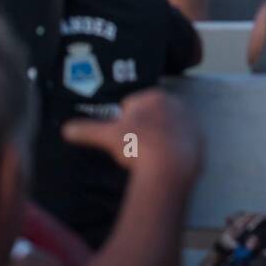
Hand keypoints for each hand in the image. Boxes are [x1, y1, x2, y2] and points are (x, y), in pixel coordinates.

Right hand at [62, 88, 201, 184]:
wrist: (170, 168)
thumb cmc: (139, 146)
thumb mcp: (108, 136)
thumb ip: (87, 130)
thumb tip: (66, 130)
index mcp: (154, 97)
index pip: (133, 104)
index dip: (123, 121)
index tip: (122, 135)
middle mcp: (176, 104)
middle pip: (151, 116)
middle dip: (142, 128)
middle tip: (133, 148)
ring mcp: (190, 122)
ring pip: (167, 128)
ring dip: (158, 138)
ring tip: (147, 157)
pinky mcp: (199, 140)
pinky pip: (181, 143)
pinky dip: (172, 150)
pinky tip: (163, 162)